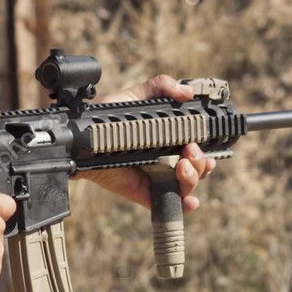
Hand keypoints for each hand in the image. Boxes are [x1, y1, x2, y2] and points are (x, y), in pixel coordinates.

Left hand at [74, 74, 215, 213]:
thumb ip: (161, 87)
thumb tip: (187, 92)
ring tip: (183, 165)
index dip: (207, 148)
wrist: (84, 137)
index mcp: (169, 140)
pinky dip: (184, 205)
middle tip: (191, 152)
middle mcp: (167, 161)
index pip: (197, 148)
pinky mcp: (145, 193)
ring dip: (194, 177)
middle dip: (202, 163)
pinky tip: (189, 199)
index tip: (207, 143)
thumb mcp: (137, 97)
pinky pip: (169, 204)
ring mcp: (157, 178)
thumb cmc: (108, 117)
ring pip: (188, 185)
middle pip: (198, 169)